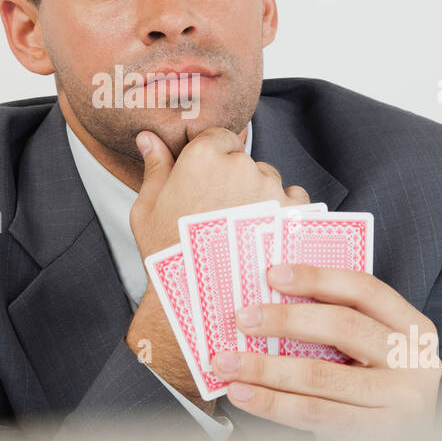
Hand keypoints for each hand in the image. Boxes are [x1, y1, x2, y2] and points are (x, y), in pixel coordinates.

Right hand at [128, 127, 306, 260]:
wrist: (201, 303)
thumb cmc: (168, 256)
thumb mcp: (147, 210)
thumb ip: (155, 167)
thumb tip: (148, 137)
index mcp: (202, 157)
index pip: (218, 137)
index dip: (213, 158)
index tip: (208, 182)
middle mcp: (240, 165)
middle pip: (244, 159)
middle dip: (236, 178)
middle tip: (220, 213)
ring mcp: (270, 188)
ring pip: (269, 179)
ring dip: (260, 195)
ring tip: (240, 231)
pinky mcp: (293, 213)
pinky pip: (293, 200)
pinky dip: (283, 214)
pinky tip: (263, 237)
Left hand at [213, 263, 441, 440]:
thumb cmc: (374, 390)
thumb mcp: (371, 352)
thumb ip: (337, 327)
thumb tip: (267, 302)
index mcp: (413, 327)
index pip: (364, 289)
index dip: (318, 278)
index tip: (273, 274)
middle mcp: (415, 360)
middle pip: (343, 327)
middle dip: (285, 320)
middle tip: (242, 319)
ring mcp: (401, 400)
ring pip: (320, 375)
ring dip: (265, 368)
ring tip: (227, 362)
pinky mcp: (379, 434)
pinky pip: (315, 413)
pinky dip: (272, 403)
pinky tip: (244, 394)